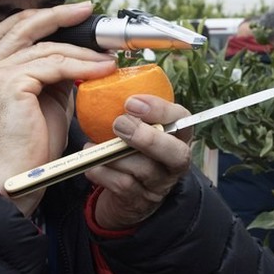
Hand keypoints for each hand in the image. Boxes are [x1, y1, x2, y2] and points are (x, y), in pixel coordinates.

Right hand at [0, 2, 116, 214]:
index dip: (40, 18)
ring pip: (45, 48)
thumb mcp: (45, 105)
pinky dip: (81, 66)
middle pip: (22, 26)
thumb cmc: (30, 151)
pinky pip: (53, 65)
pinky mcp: (9, 84)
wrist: (14, 180)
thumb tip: (78, 62)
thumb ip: (54, 79)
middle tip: (87, 11)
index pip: (10, 32)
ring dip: (81, 51)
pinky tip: (100, 70)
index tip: (72, 14)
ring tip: (107, 58)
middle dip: (58, 15)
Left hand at [86, 94, 192, 229]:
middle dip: (147, 138)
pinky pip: (122, 186)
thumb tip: (101, 71)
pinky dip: (102, 173)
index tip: (132, 101)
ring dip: (114, 156)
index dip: (160, 110)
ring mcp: (160, 184)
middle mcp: (176, 161)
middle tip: (119, 123)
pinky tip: (91, 165)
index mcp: (178, 135)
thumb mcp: (140, 127)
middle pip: (175, 153)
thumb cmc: (131, 150)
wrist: (126, 197)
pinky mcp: (141, 202)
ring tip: (93, 146)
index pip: (182, 119)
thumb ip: (132, 109)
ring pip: (143, 170)